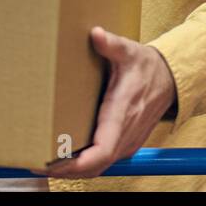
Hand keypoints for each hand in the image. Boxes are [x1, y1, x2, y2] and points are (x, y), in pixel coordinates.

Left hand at [36, 26, 177, 179]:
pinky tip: (66, 159)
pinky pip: (104, 163)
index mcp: (122, 111)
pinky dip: (85, 166)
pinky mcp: (127, 145)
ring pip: (98, 168)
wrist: (170, 79)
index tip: (54, 163)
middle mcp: (126, 133)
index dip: (77, 163)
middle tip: (35, 164)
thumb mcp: (130, 51)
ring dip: (73, 171)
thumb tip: (96, 34)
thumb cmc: (147, 67)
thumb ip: (112, 44)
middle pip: (94, 166)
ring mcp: (127, 142)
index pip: (102, 150)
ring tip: (45, 164)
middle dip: (65, 170)